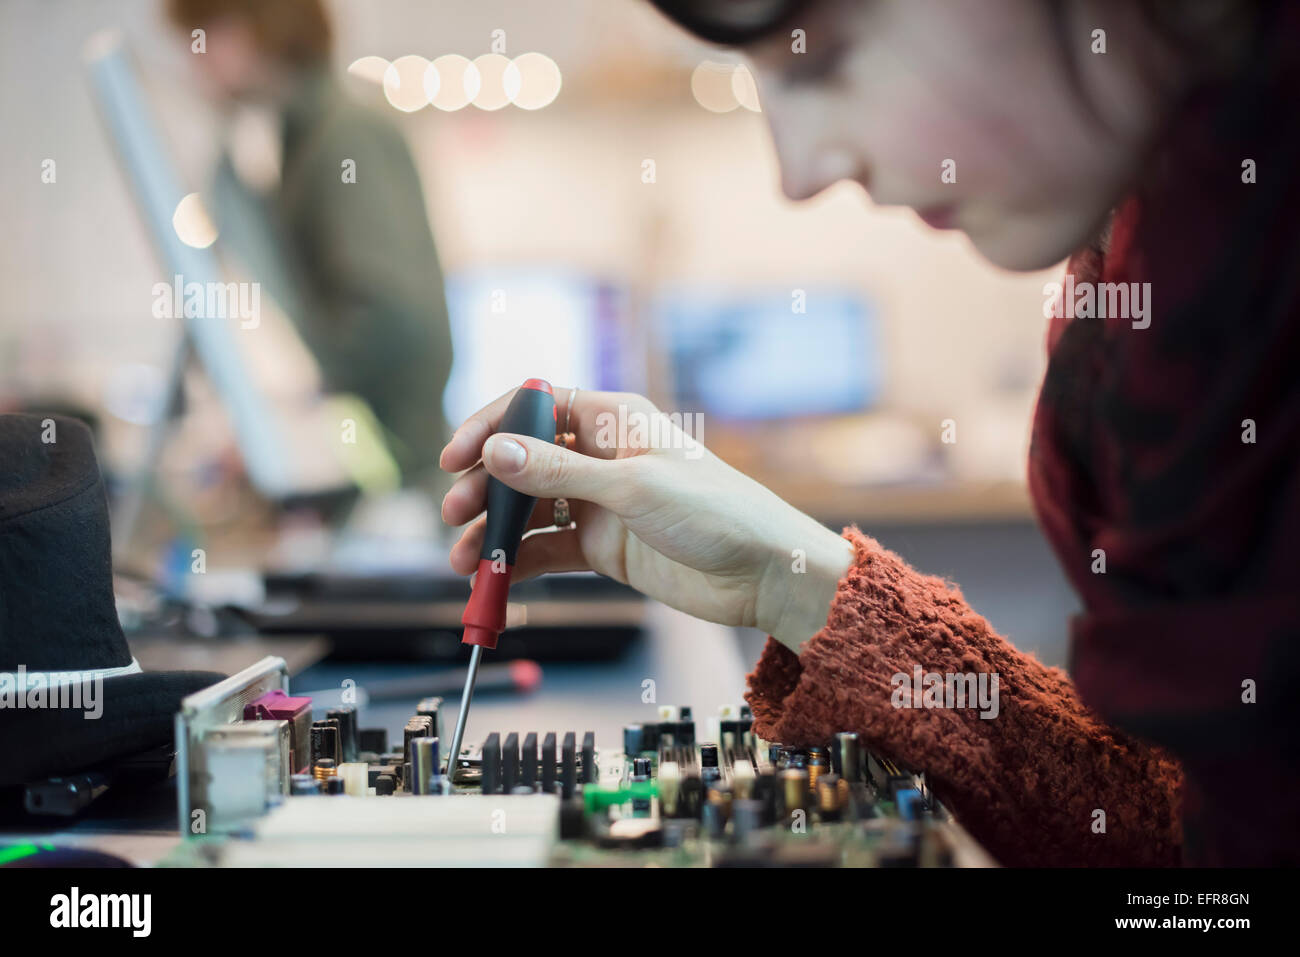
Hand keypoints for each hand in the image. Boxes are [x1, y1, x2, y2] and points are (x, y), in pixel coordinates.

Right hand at [439, 387, 852, 649]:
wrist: (763, 574)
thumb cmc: (716, 512)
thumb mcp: (632, 488)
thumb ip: (560, 473)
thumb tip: (495, 451)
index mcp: (613, 419)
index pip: (534, 407)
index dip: (489, 428)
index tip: (455, 459)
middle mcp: (601, 456)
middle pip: (522, 461)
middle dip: (485, 487)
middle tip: (455, 516)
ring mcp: (600, 503)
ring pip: (530, 509)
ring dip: (495, 532)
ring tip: (466, 562)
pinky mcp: (604, 546)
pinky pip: (548, 549)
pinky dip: (519, 563)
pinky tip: (496, 580)